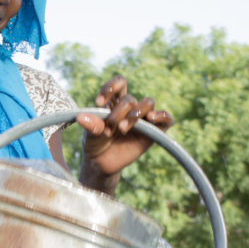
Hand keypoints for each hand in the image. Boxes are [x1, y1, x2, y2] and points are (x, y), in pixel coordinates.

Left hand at [76, 75, 172, 191]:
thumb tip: (82, 118)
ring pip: (148, 103)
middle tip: (108, 130)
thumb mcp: (90, 134)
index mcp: (115, 102)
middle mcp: (130, 107)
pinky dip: (161, 115)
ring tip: (123, 128)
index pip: (120, 83)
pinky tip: (150, 119)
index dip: (111, 88)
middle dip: (117, 114)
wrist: (101, 164)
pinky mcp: (154, 132)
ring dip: (135, 114)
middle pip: (130, 99)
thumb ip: (91, 125)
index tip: (99, 103)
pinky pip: (166, 119)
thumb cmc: (95, 144)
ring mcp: (143, 119)